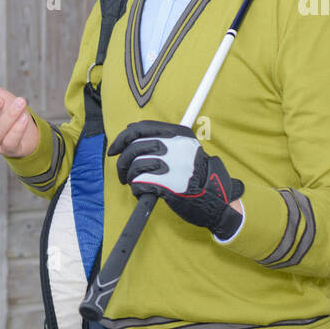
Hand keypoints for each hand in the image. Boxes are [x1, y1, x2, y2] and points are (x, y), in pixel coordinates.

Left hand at [108, 121, 243, 238]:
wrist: (216, 200)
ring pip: (134, 166)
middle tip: (123, 175)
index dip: (122, 138)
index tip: (114, 150)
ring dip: (131, 178)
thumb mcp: (184, 150)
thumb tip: (129, 128)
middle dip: (123, 163)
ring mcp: (173, 164)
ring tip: (138, 184)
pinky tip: (145, 192)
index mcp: (179, 134)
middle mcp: (176, 146)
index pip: (141, 128)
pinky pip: (139, 184)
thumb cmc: (196, 176)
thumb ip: (160, 138)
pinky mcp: (168, 184)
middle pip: (133, 148)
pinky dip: (137, 190)